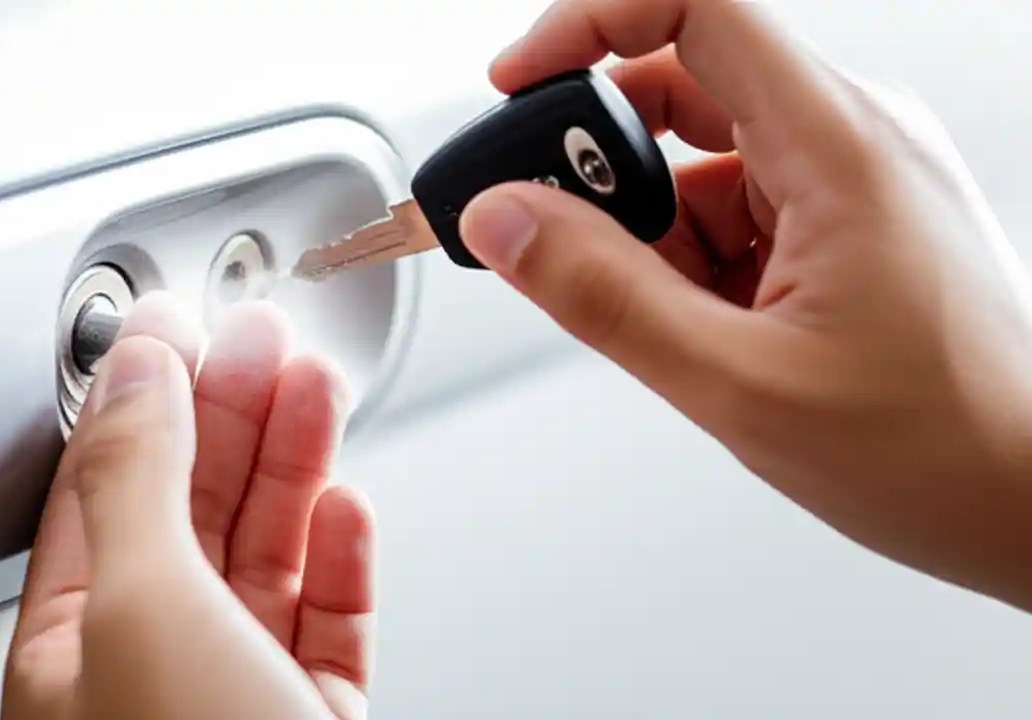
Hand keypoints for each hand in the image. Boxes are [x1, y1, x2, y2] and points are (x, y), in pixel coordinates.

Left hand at [2, 294, 374, 718]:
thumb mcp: (142, 606)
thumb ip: (137, 480)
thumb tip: (136, 372)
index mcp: (71, 649)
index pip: (101, 489)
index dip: (140, 394)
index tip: (173, 323)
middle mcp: (151, 666)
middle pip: (193, 510)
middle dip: (232, 412)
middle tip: (261, 337)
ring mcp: (236, 690)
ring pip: (266, 555)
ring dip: (294, 463)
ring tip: (316, 384)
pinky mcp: (313, 715)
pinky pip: (328, 619)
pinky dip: (339, 558)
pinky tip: (345, 507)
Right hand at [462, 0, 1031, 609]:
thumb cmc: (941, 448)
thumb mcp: (737, 382)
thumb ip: (601, 295)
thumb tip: (503, 222)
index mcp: (840, 144)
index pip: (695, 10)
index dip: (587, 27)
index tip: (515, 85)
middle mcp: (853, 139)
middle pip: (684, 89)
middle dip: (605, 169)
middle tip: (566, 245)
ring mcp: (854, 182)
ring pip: (703, 165)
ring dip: (653, 237)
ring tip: (676, 327)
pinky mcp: (850, 224)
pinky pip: (738, 211)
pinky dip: (694, 265)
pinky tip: (713, 333)